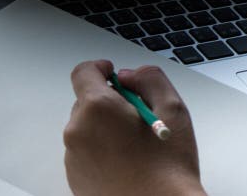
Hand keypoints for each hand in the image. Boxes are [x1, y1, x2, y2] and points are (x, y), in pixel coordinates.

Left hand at [64, 60, 205, 195]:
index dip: (101, 68)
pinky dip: (102, 148)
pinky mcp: (75, 179)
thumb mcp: (172, 108)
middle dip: (111, 101)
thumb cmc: (167, 167)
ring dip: (107, 126)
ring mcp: (73, 158)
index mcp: (98, 109)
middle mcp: (78, 132)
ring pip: (88, 126)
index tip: (115, 73)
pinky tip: (127, 161)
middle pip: (88, 100)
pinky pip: (86, 150)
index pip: (84, 72)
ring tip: (136, 144)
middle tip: (139, 115)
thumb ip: (150, 78)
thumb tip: (129, 75)